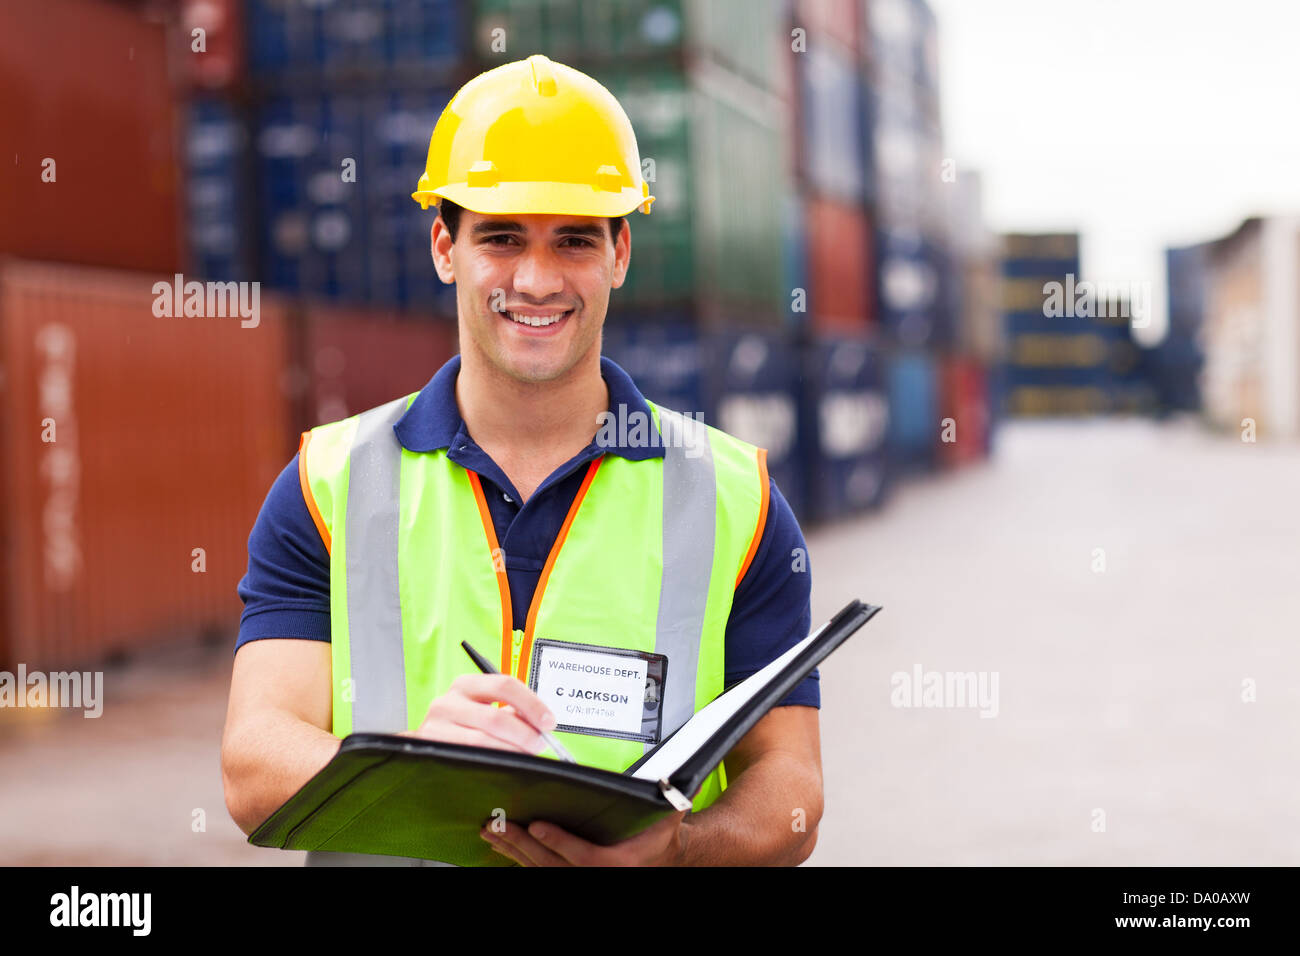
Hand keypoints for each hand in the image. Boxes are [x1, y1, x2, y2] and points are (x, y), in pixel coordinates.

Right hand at [396, 673, 556, 754]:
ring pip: (482, 742)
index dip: (531, 704)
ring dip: (511, 751)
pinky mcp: (431, 751)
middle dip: (524, 734)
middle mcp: (447, 702)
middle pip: (495, 717)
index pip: (505, 685)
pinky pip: (468, 759)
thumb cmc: (466, 726)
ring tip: (524, 756)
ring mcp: (435, 727)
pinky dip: (491, 763)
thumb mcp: (487, 710)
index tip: (549, 722)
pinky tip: (503, 766)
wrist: (430, 745)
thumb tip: (542, 726)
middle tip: (539, 744)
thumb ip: (513, 713)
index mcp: (466, 685)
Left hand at [481, 810, 688, 865]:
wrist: (659, 858)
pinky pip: (539, 870)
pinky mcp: (570, 876)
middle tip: (500, 824)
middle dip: (523, 844)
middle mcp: (598, 877)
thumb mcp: (669, 817)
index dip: (560, 842)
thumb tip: (673, 782)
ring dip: (513, 850)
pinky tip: (501, 845)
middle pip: (553, 865)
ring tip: (492, 830)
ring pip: (541, 870)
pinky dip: (517, 858)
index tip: (538, 825)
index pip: (585, 857)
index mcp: (619, 864)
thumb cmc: (659, 836)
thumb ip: (670, 800)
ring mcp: (581, 880)